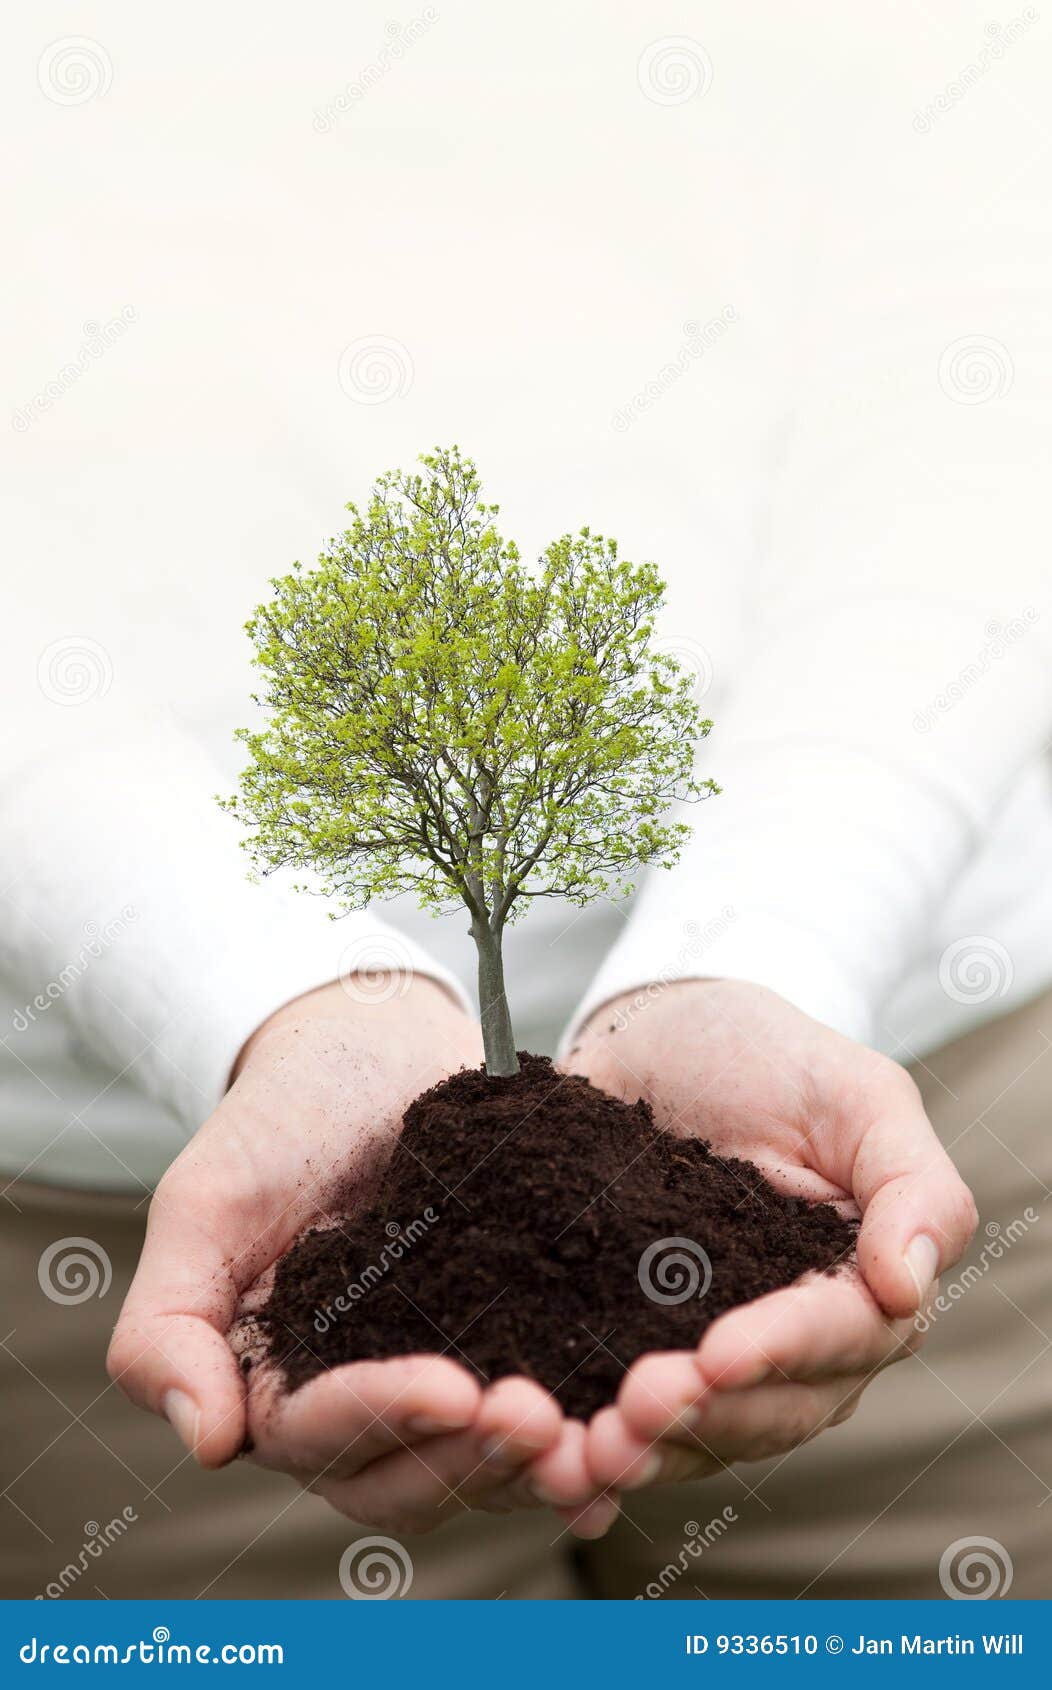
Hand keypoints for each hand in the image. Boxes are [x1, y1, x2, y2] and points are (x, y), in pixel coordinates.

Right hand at [108, 977, 607, 1534]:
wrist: (376, 1040)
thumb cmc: (279, 1113)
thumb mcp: (206, 1199)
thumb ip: (169, 1324)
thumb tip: (204, 1444)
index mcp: (279, 1386)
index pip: (320, 1437)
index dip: (385, 1418)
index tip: (455, 1387)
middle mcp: (362, 1405)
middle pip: (409, 1478)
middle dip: (475, 1459)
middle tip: (542, 1422)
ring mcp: (443, 1379)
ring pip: (483, 1465)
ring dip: (539, 1468)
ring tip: (602, 1443)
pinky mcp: (513, 1346)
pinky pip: (549, 1412)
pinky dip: (586, 1441)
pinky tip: (636, 1444)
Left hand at [567, 979, 977, 1491]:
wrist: (656, 1036)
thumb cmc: (770, 1056)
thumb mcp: (855, 1092)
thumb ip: (911, 1185)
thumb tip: (909, 1287)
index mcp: (863, 1286)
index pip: (841, 1337)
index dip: (782, 1351)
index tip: (716, 1353)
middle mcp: (797, 1344)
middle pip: (771, 1410)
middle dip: (706, 1418)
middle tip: (636, 1407)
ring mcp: (714, 1356)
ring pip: (700, 1437)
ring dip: (647, 1452)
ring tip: (586, 1450)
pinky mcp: (635, 1352)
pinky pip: (626, 1421)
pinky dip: (592, 1449)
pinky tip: (547, 1461)